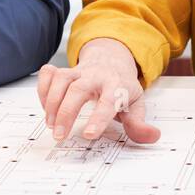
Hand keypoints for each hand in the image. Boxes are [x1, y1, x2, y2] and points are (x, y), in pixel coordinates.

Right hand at [37, 38, 158, 143]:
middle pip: (78, 89)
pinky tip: (46, 107)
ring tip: (51, 125)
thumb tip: (152, 136)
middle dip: (66, 112)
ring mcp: (77, 71)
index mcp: (117, 84)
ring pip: (60, 80)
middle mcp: (96, 75)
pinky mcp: (63, 70)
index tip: (90, 134)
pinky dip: (42, 90)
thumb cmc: (121, 87)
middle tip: (60, 135)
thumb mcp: (136, 104)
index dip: (99, 117)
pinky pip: (48, 74)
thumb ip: (139, 123)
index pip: (109, 100)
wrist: (111, 59)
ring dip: (51, 103)